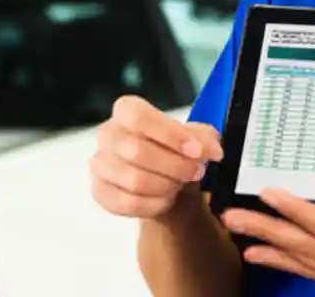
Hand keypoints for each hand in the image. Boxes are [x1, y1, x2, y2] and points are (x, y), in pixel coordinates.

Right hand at [90, 95, 223, 218]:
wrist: (163, 176)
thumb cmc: (175, 149)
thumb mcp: (195, 137)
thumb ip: (205, 139)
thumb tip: (213, 150)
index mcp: (127, 110)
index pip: (140, 118)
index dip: (170, 135)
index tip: (196, 152)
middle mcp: (108, 134)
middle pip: (137, 151)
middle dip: (174, 166)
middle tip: (196, 172)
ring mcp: (100, 164)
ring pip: (134, 180)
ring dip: (166, 185)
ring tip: (180, 184)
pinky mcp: (100, 192)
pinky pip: (127, 203)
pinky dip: (154, 204)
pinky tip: (166, 198)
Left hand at [221, 190, 314, 296]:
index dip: (301, 211)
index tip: (272, 194)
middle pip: (306, 247)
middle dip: (268, 229)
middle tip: (233, 214)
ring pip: (305, 262)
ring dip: (270, 247)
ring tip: (239, 234)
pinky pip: (314, 272)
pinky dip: (288, 262)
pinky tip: (265, 255)